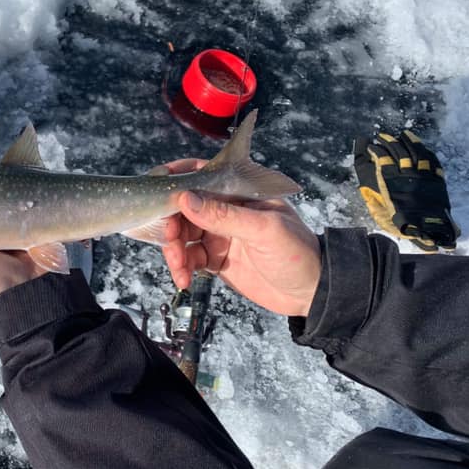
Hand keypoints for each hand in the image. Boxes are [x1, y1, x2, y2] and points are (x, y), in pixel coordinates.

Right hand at [161, 160, 320, 316]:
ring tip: (179, 268)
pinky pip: (189, 259)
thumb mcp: (264, 230)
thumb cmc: (298, 253)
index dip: (178, 177)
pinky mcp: (215, 259)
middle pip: (184, 209)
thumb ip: (224, 215)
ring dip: (174, 251)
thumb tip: (185, 199)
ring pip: (182, 236)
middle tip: (170, 240)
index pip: (203, 174)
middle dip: (172, 224)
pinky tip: (184, 279)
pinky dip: (181, 268)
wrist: (310, 294)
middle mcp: (226, 210)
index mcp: (241, 192)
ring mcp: (219, 235)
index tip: (157, 186)